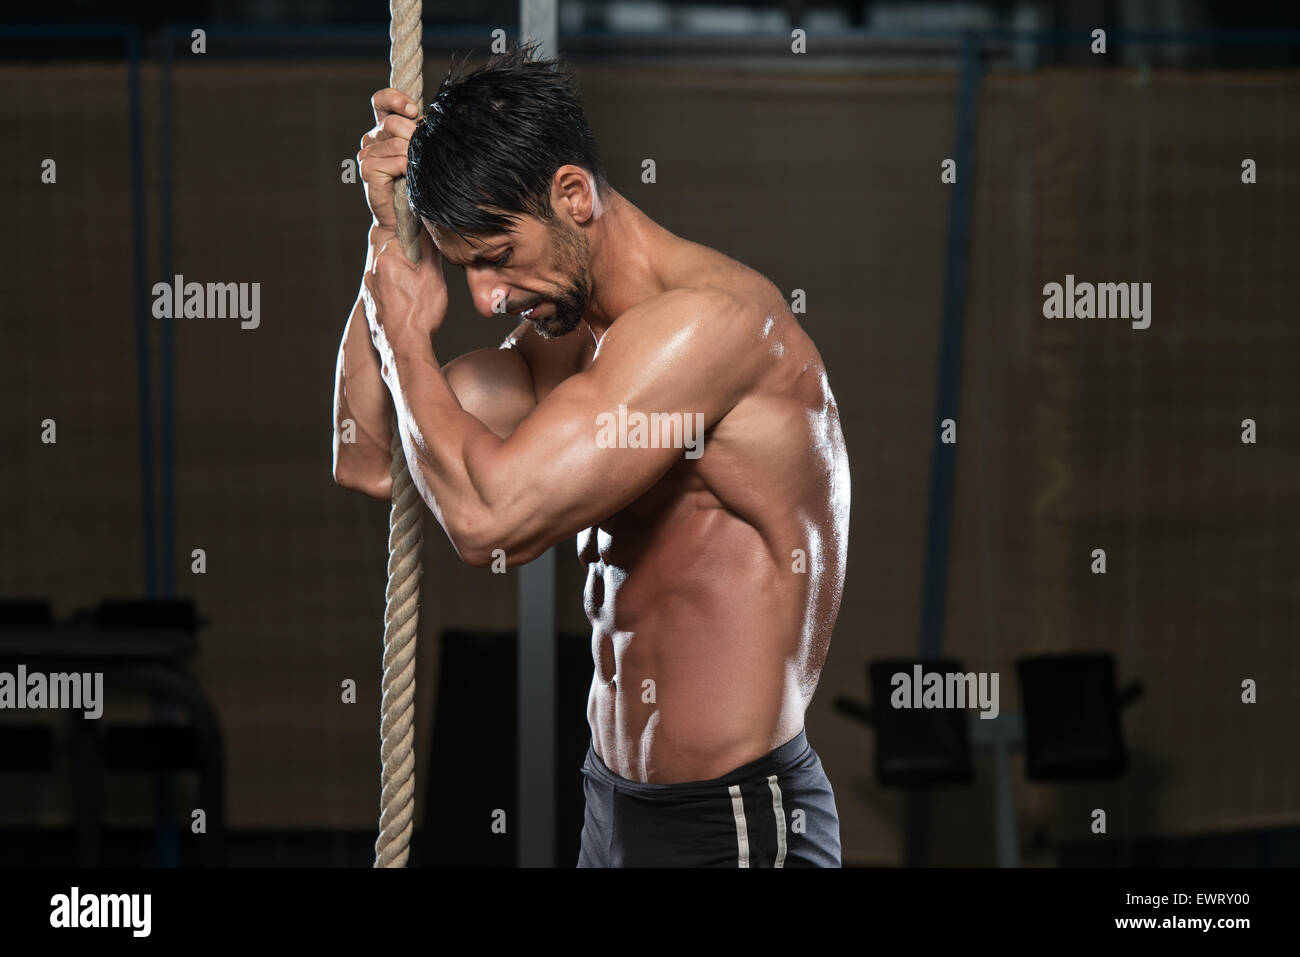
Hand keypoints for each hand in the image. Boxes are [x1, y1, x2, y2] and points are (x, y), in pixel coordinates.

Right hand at [358, 88, 420, 229]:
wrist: (404, 219)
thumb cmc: (415, 185)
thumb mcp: (419, 153)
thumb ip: (418, 133)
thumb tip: (426, 119)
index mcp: (383, 130)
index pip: (382, 101)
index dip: (396, 99)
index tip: (414, 111)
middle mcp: (372, 139)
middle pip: (394, 122)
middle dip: (414, 136)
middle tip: (421, 154)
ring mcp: (367, 154)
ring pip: (397, 143)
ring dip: (413, 156)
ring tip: (416, 171)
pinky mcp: (368, 170)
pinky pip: (397, 160)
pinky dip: (408, 169)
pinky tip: (409, 179)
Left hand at [362, 227, 447, 381]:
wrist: (405, 347)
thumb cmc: (420, 313)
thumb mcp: (433, 275)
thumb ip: (429, 247)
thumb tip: (429, 226)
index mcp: (386, 259)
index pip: (406, 240)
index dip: (421, 253)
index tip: (428, 266)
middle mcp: (373, 272)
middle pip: (399, 259)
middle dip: (414, 269)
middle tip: (426, 287)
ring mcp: (370, 290)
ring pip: (393, 278)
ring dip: (406, 285)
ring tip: (417, 302)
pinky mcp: (371, 306)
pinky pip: (388, 295)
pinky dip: (398, 299)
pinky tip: (409, 311)